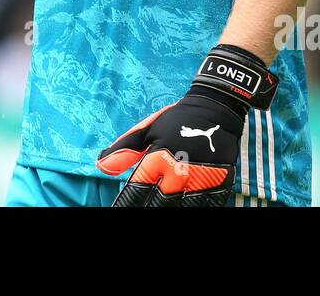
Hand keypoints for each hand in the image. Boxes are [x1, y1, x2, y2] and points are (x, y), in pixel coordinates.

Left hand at [97, 43, 278, 206]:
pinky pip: (206, 205)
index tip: (117, 210)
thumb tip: (100, 167)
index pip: (135, 193)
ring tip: (159, 208)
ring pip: (181, 208)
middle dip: (148, 209)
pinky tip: (185, 205)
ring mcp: (200, 180)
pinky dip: (194, 207)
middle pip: (158, 205)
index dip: (125, 204)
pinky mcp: (219, 183)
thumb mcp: (147, 129)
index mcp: (157, 159)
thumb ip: (124, 150)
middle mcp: (178, 172)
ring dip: (170, 209)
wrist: (216, 108)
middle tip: (142, 208)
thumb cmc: (176, 119)